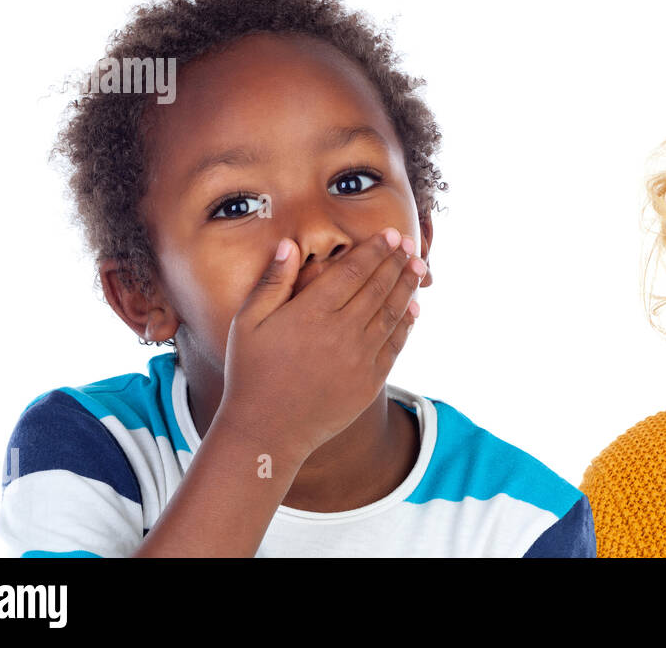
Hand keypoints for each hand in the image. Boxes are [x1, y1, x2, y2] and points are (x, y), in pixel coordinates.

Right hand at [216, 228, 425, 461]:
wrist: (267, 430)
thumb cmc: (251, 373)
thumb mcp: (247, 323)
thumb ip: (272, 281)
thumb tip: (290, 245)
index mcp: (311, 312)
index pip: (353, 270)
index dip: (375, 250)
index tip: (389, 235)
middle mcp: (341, 332)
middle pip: (377, 287)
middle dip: (396, 262)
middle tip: (408, 244)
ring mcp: (359, 358)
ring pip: (391, 313)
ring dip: (407, 287)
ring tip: (417, 267)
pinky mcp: (369, 382)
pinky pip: (394, 345)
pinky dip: (406, 324)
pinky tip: (412, 308)